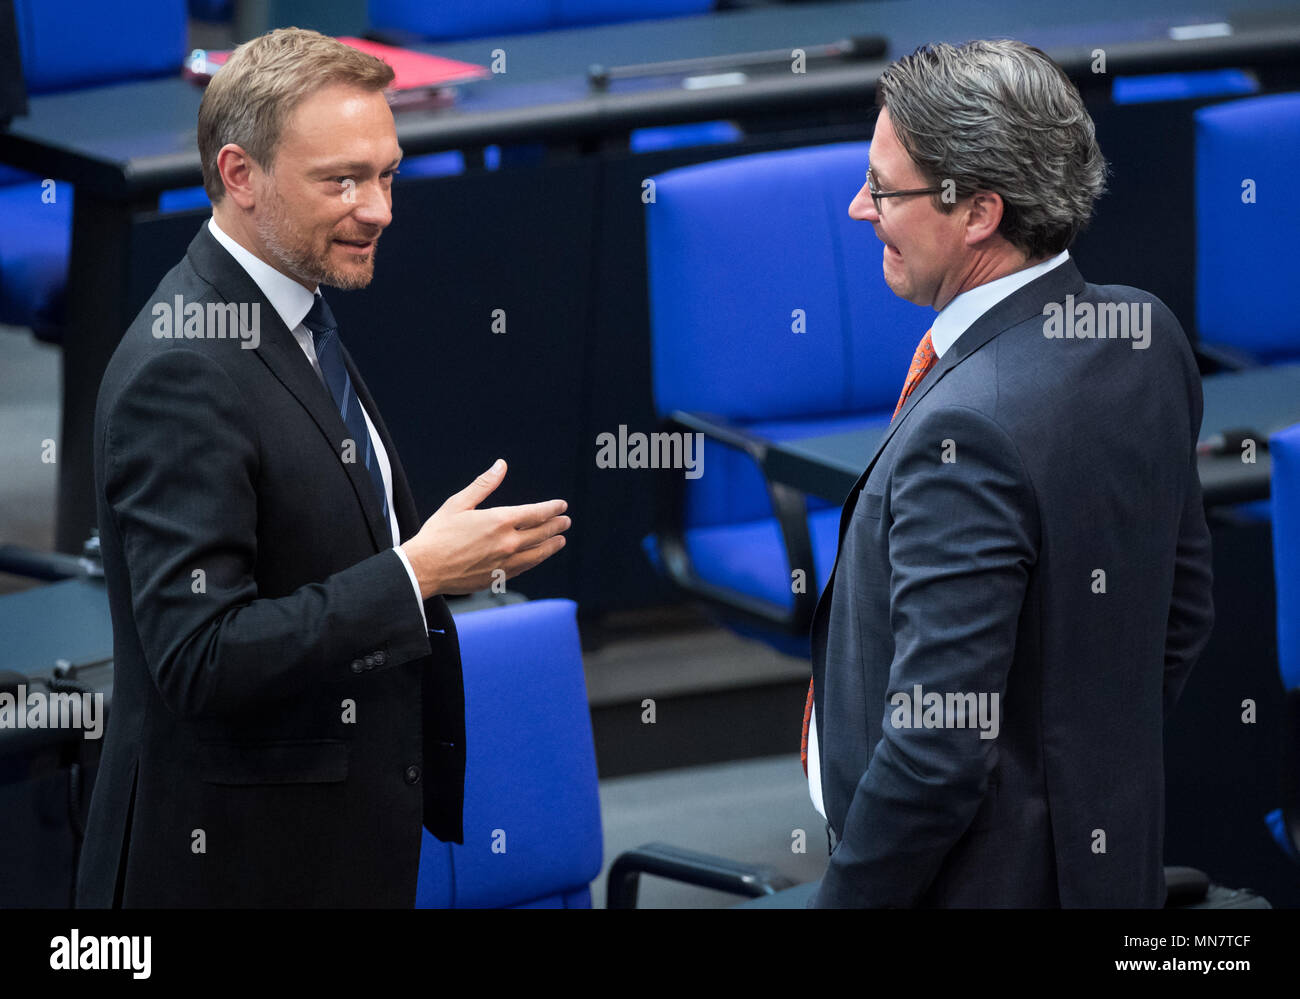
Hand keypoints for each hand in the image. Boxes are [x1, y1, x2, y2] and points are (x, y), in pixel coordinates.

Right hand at [400, 459, 569, 597]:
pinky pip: (526, 566)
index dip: (551, 508)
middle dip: (556, 525)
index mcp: (499, 520)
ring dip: (552, 545)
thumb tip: (500, 465)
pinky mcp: (500, 577)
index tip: (561, 505)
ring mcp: (506, 562)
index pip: (536, 513)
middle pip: (542, 533)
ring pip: (538, 553)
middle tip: (565, 521)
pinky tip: (539, 555)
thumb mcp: (458, 503)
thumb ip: (484, 485)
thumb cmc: (438, 533)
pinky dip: (537, 559)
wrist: (424, 569)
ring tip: (561, 540)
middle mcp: (507, 542)